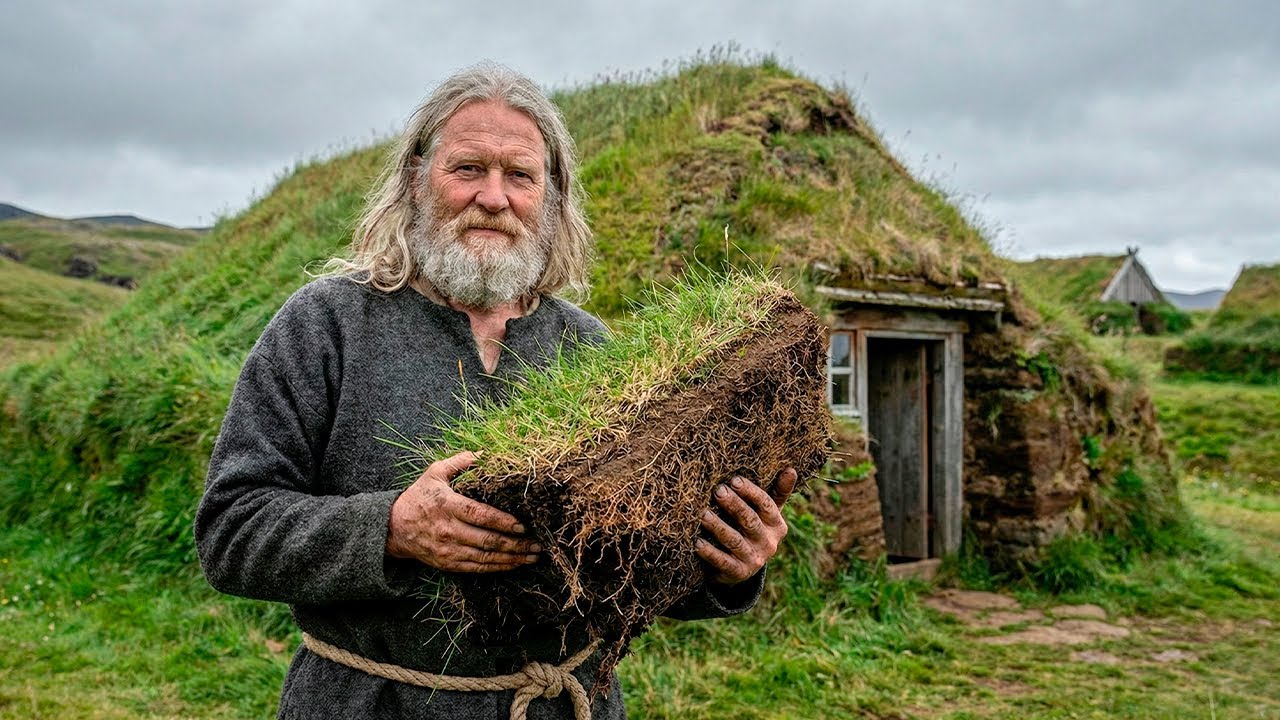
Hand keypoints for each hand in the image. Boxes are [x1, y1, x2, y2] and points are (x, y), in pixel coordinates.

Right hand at [387, 451, 539, 572]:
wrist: (394, 528)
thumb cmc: (419, 496)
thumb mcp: (435, 473)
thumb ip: (460, 461)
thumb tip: (486, 453)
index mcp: (448, 506)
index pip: (480, 515)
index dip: (503, 522)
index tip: (523, 525)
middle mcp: (449, 530)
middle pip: (487, 540)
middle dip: (516, 544)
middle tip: (538, 544)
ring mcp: (448, 550)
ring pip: (485, 558)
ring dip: (512, 559)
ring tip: (532, 556)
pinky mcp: (448, 564)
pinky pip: (476, 568)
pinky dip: (497, 568)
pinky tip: (513, 564)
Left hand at [695, 467, 797, 584]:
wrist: (742, 566)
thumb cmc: (752, 528)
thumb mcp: (765, 513)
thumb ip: (778, 492)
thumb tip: (791, 469)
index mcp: (777, 525)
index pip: (766, 505)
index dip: (751, 492)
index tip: (734, 480)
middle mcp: (769, 543)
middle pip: (750, 520)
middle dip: (734, 505)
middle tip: (717, 491)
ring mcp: (754, 560)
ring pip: (735, 540)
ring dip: (718, 526)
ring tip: (703, 514)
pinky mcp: (738, 573)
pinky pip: (722, 561)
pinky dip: (710, 552)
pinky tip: (697, 543)